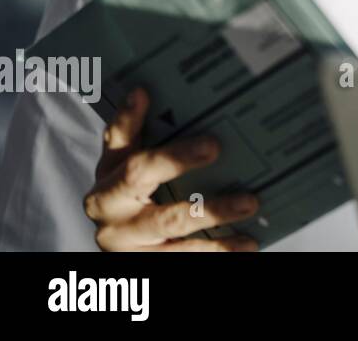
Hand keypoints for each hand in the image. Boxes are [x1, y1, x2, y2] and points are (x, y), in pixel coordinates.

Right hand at [83, 87, 259, 250]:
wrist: (125, 247)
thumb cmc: (137, 197)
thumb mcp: (134, 168)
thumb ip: (145, 138)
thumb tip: (154, 93)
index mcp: (109, 174)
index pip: (116, 140)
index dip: (127, 118)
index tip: (143, 93)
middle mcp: (108, 206)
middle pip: (138, 173)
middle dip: (177, 160)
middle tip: (214, 146)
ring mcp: (124, 240)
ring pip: (169, 224)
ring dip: (213, 212)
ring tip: (249, 203)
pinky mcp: (143, 264)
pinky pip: (183, 255)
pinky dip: (219, 250)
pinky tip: (248, 242)